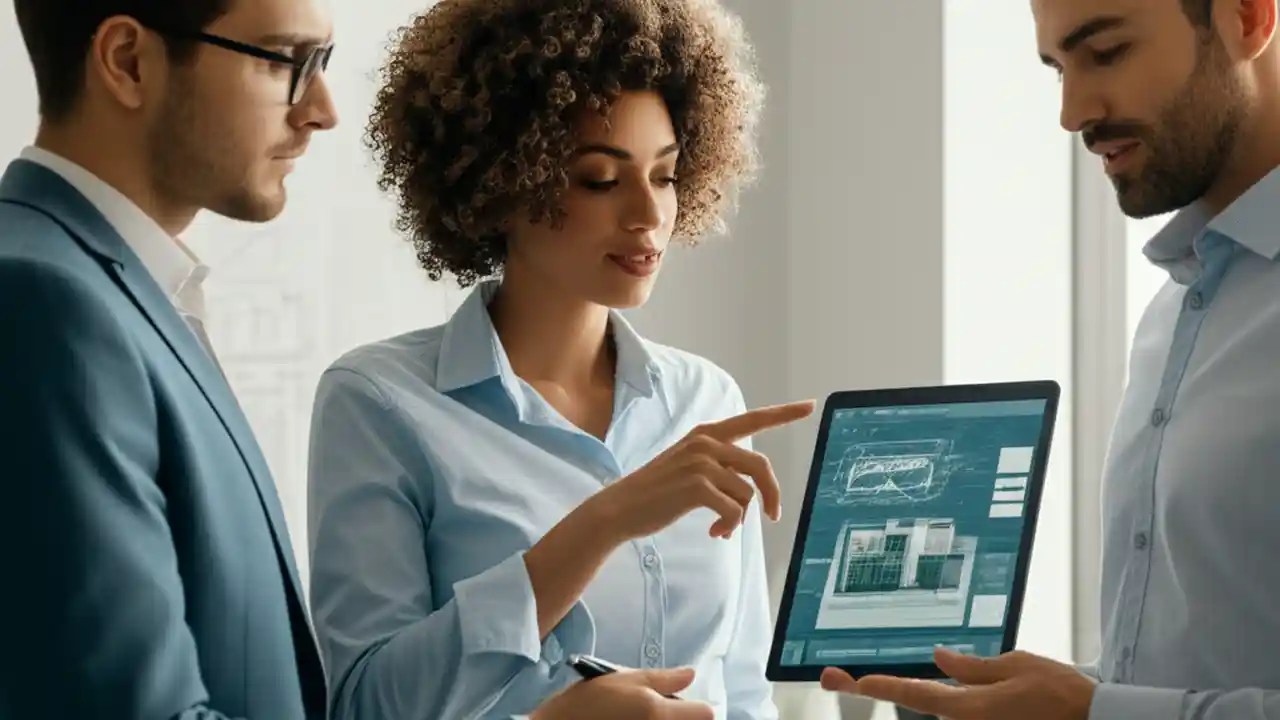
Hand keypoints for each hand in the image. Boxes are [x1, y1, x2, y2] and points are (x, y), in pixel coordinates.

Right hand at [530, 667, 713, 719]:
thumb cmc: (587, 703)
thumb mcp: (622, 680)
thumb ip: (661, 678)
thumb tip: (691, 674)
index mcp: (659, 712)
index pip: (706, 714)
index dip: (697, 708)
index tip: (681, 705)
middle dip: (683, 719)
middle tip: (659, 712)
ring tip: (643, 719)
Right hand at [586, 400, 814, 539]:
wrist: (620, 508)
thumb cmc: (656, 493)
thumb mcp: (687, 466)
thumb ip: (719, 466)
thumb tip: (751, 492)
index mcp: (706, 434)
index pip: (752, 419)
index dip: (783, 414)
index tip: (809, 406)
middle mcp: (705, 442)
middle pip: (760, 465)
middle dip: (772, 494)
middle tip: (773, 517)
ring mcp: (700, 462)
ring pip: (747, 493)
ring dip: (740, 518)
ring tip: (722, 529)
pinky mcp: (697, 486)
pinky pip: (734, 511)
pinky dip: (729, 527)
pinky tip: (713, 533)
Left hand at [821, 648, 1096, 719]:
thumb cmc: (1062, 695)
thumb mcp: (1016, 666)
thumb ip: (972, 667)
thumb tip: (938, 658)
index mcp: (968, 707)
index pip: (910, 692)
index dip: (873, 685)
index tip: (843, 680)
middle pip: (922, 706)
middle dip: (887, 687)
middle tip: (836, 676)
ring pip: (946, 712)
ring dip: (933, 693)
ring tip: (904, 677)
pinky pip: (966, 718)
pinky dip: (956, 703)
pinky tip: (961, 684)